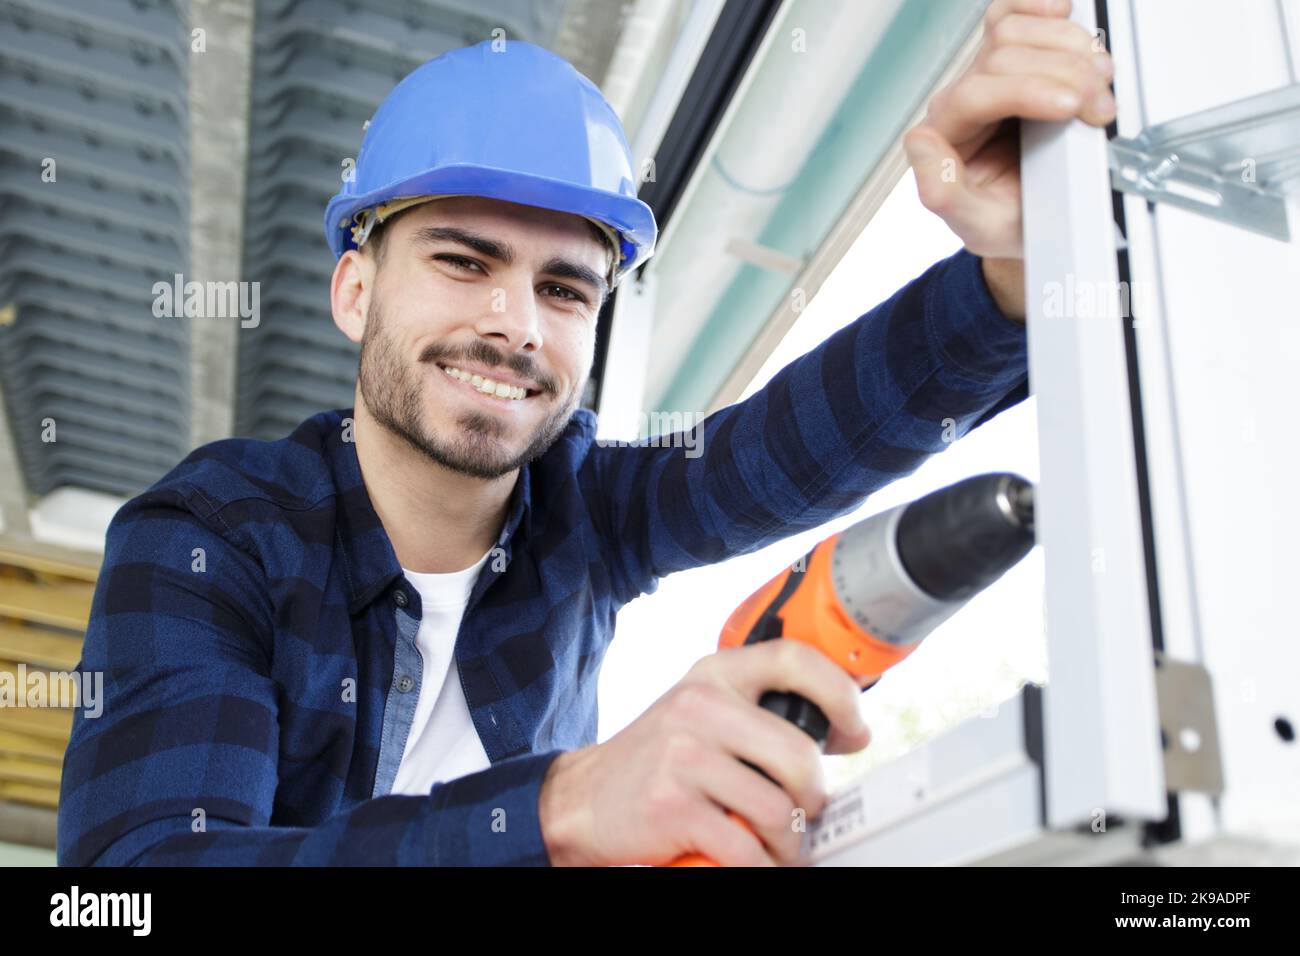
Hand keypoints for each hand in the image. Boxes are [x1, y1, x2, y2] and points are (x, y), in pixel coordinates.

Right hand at [539, 639, 872, 866]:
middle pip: (799, 755)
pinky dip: (761, 867)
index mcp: (714, 675)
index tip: (855, 730)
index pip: (794, 660)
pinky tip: (753, 862)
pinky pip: (746, 849)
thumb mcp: (699, 715)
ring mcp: (684, 755)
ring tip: (774, 843)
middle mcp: (699, 705)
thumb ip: (753, 713)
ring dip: (788, 841)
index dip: (841, 694)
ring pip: (779, 809)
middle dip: (815, 797)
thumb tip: (834, 733)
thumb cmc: (653, 761)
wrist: (580, 800)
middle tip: (807, 812)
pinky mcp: (673, 806)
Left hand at [903, 0, 1116, 315]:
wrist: (1040, 221)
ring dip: (1069, 47)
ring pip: (1015, 30)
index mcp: (945, 137)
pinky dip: (1041, 7)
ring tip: (1099, 82)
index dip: (1028, 91)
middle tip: (1099, 108)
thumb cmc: (1011, 222)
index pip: (976, 94)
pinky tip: (1064, 15)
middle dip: (1063, 75)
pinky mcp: (1014, 62)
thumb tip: (920, 143)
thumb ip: (943, 193)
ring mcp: (987, 77)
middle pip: (1003, 55)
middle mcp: (962, 101)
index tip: (1071, 108)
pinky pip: (1013, 14)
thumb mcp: (980, 227)